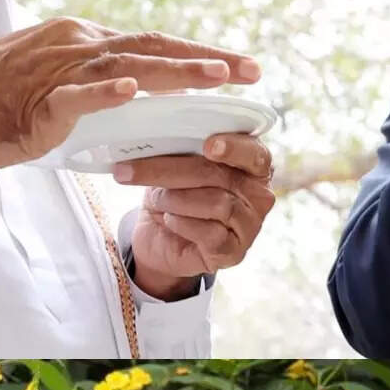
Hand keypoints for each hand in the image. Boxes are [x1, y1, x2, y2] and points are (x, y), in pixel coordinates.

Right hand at [0, 17, 260, 179]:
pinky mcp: (35, 101)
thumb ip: (96, 90)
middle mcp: (76, 45)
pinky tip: (135, 90)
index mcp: (83, 42)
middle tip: (252, 72)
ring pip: (126, 64)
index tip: (239, 66)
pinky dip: (107, 90)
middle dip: (207, 59)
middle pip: (154, 46)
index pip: (153, 43)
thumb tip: (135, 102)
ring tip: (216, 78)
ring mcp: (56, 69)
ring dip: (175, 70)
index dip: (198, 53)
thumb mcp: (55, 87)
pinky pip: (76, 93)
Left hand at [118, 132, 274, 298]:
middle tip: (130, 170)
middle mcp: (258, 195)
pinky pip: (211, 234)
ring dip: (176, 199)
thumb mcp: (176, 165)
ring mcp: (250, 225)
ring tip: (159, 199)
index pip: (254, 153)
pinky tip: (170, 220)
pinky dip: (183, 224)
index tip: (209, 146)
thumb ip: (183, 151)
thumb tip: (156, 138)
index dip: (234, 147)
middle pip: (219, 175)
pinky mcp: (233, 252)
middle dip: (170, 170)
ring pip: (217, 204)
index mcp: (253, 166)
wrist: (161, 239)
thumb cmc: (175, 194)